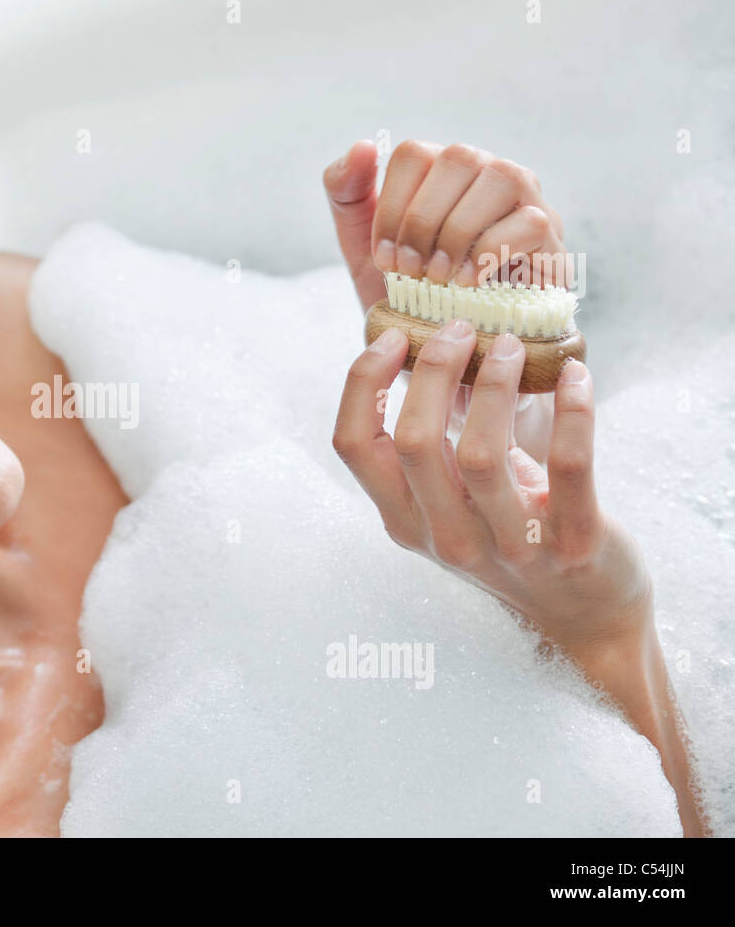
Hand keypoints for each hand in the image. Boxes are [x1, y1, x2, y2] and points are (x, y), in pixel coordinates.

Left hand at [323, 139, 565, 461]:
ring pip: (500, 178)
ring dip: (457, 232)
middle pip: (458, 157)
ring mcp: (528, 202)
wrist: (450, 361)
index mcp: (440, 172)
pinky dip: (489, 253)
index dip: (392, 206)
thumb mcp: (365, 249)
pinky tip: (467, 284)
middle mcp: (487, 174)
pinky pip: (530, 222)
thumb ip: (347, 195)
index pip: (414, 154)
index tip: (385, 258)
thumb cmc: (408, 296)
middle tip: (410, 270)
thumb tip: (360, 146)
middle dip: (423, 220)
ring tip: (438, 278)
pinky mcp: (553, 241)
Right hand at [333, 322, 708, 835]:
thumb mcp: (455, 496)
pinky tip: (575, 375)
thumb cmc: (513, 531)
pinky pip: (569, 468)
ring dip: (495, 384)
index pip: (353, 445)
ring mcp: (506, 547)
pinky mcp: (572, 545)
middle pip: (413, 440)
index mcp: (404, 519)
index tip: (396, 339)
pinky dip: (574, 411)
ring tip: (510, 346)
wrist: (585, 610)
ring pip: (480, 454)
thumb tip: (430, 344)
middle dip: (434, 367)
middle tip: (463, 329)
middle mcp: (443, 537)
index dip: (363, 382)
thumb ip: (436, 438)